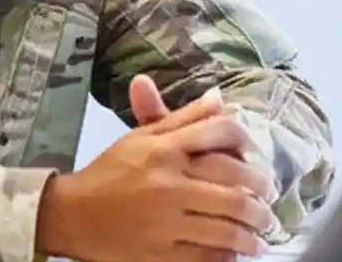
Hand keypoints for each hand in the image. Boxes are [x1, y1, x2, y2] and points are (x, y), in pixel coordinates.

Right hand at [35, 85, 275, 261]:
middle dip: (260, 194)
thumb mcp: (142, 138)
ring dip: (252, 231)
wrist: (72, 215)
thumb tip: (220, 97)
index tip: (255, 151)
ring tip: (261, 232)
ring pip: (227, 226)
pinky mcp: (161, 255)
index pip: (220, 132)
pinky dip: (228, 255)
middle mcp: (168, 183)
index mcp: (164, 150)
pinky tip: (235, 251)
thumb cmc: (110, 172)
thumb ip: (183, 118)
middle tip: (269, 201)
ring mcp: (166, 222)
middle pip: (234, 185)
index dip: (244, 138)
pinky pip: (208, 257)